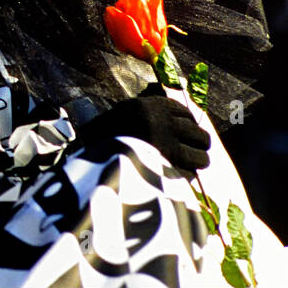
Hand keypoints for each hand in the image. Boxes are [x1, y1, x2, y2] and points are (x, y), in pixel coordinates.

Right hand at [76, 88, 211, 178]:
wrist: (84, 164)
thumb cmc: (98, 141)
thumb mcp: (117, 119)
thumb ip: (142, 118)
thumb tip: (175, 121)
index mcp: (147, 107)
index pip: (184, 112)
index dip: (184, 124)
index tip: (181, 131)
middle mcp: (161, 123)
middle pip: (199, 134)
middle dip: (196, 145)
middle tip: (188, 152)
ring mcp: (168, 148)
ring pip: (202, 157)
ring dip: (195, 164)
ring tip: (183, 167)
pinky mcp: (170, 172)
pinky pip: (189, 176)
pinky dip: (182, 180)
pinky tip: (169, 179)